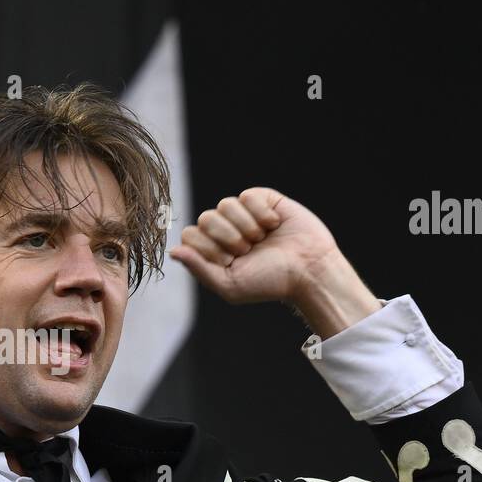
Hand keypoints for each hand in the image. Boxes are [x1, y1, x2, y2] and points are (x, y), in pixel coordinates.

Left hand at [169, 187, 340, 304]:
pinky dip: (261, 213)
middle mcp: (225, 229)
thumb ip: (199, 268)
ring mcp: (243, 213)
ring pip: (225, 205)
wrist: (308, 271)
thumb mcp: (229, 285)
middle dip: (227, 238)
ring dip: (245, 226)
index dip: (208, 248)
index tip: (229, 261)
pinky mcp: (263, 200)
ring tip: (262, 239)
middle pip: (205, 218)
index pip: (190, 235)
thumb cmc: (269, 282)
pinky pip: (247, 195)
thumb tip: (172, 251)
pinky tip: (274, 225)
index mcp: (213, 249)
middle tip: (248, 250)